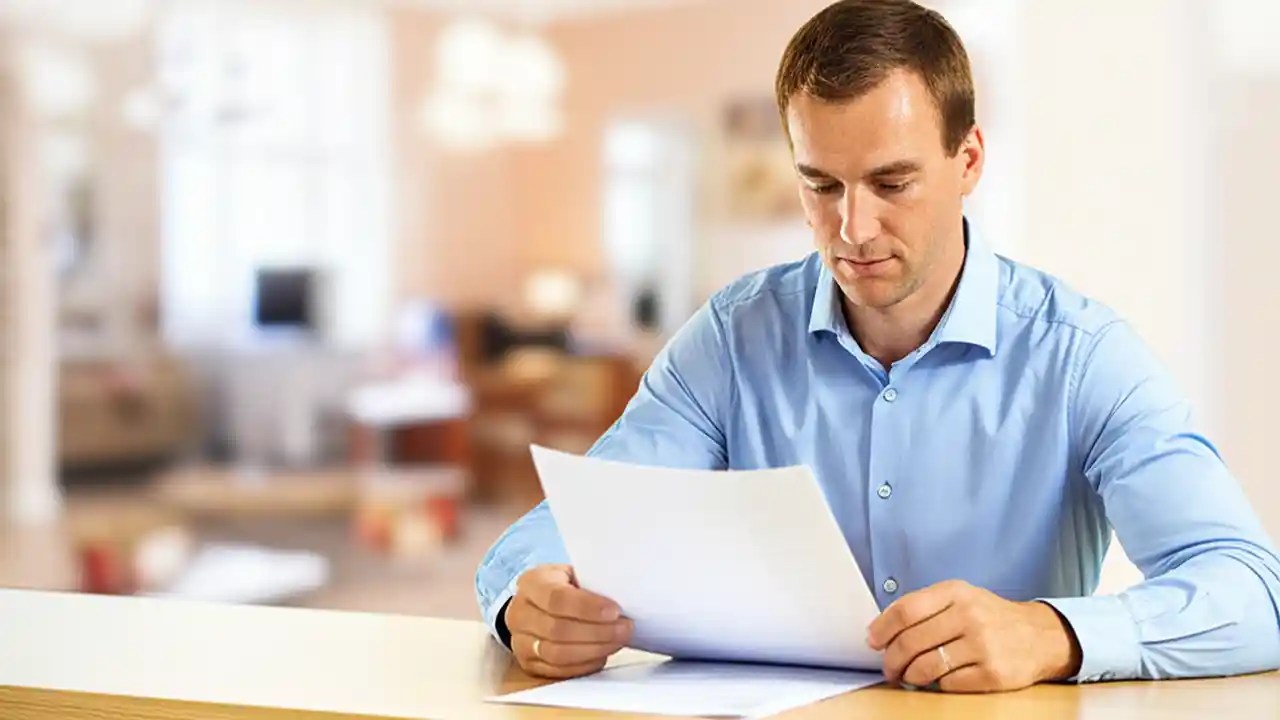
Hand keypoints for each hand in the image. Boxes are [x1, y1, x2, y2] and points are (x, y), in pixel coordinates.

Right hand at [504, 564, 633, 678]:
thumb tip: (624, 597)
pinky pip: (558, 670)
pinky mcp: (529, 664)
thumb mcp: (571, 573)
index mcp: (531, 583)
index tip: (615, 610)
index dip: (587, 607)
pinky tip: (602, 655)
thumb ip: (590, 583)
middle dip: (597, 632)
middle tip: (625, 628)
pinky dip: (585, 665)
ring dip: (594, 650)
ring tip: (618, 641)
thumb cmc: (561, 586)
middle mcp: (520, 613)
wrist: (535, 605)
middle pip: (558, 629)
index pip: (556, 598)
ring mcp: (521, 642)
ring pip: (557, 654)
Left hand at [866, 579, 1081, 692]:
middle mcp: (969, 616)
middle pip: (911, 642)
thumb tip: (881, 630)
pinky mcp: (992, 674)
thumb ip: (924, 607)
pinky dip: (937, 685)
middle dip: (892, 660)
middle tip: (889, 668)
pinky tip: (938, 680)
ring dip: (910, 675)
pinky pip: (948, 684)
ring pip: (926, 667)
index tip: (872, 641)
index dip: (882, 629)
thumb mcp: (961, 597)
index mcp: (956, 593)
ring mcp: (982, 645)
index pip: (906, 610)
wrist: (1040, 636)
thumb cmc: (990, 617)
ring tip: (908, 676)